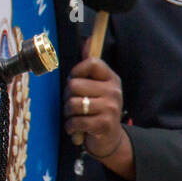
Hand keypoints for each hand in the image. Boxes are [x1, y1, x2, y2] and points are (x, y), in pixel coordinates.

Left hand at [65, 57, 133, 178]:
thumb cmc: (97, 110)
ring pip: (73, 104)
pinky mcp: (104, 125)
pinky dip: (70, 126)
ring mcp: (110, 108)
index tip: (75, 81)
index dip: (77, 71)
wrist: (110, 140)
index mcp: (111, 79)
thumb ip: (90, 68)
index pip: (92, 62)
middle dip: (68, 97)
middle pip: (75, 85)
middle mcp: (114, 91)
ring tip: (75, 116)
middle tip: (73, 104)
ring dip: (68, 113)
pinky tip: (76, 128)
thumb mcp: (97, 88)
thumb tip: (87, 40)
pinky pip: (76, 121)